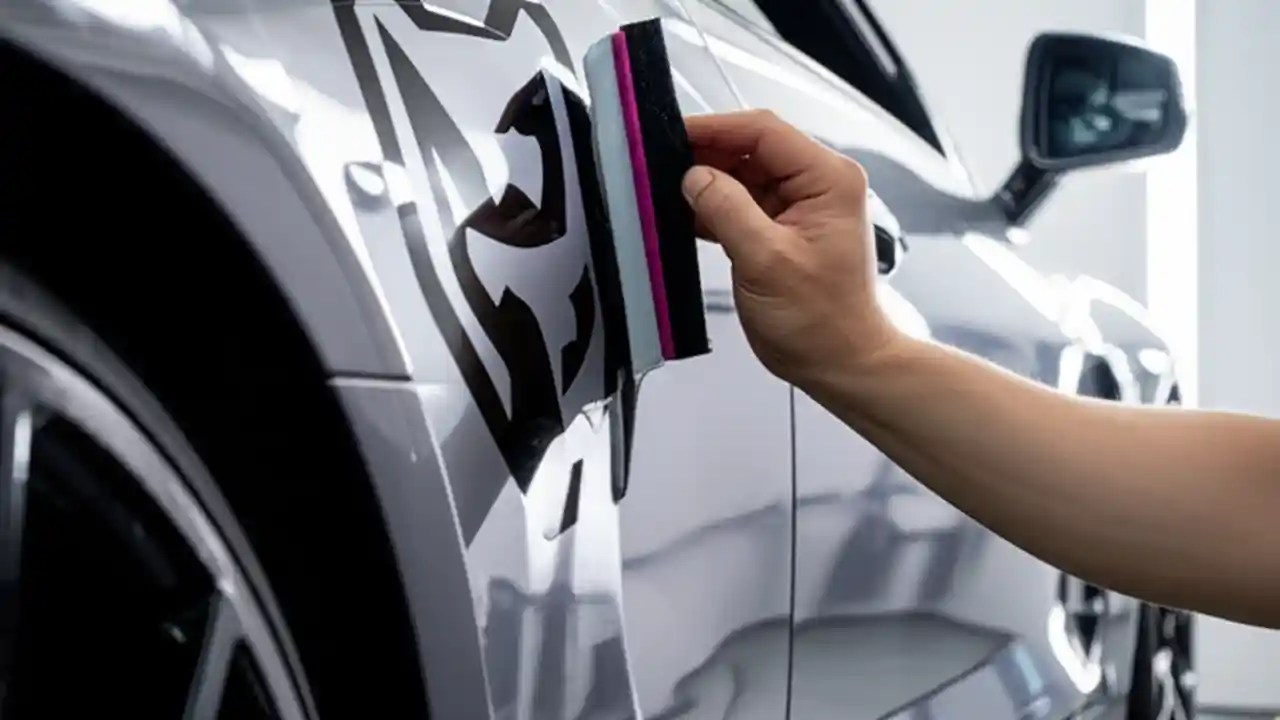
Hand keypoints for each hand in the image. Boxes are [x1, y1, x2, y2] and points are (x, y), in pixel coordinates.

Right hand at [682, 110, 899, 390]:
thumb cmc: (819, 320)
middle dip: (705, 156)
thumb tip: (692, 176)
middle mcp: (817, 183)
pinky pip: (741, 204)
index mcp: (827, 178)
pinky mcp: (781, 230)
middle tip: (657, 166)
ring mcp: (799, 207)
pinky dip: (712, 209)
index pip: (763, 132)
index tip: (671, 135)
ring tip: (663, 190)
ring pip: (742, 176)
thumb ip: (727, 210)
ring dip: (705, 183)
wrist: (842, 364)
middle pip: (751, 149)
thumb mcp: (766, 261)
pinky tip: (682, 216)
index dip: (714, 129)